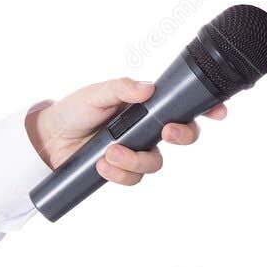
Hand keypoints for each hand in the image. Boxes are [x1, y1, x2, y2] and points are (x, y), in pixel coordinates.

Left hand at [24, 77, 226, 180]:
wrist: (50, 138)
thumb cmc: (75, 110)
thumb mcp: (95, 94)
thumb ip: (120, 89)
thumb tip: (147, 88)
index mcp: (148, 106)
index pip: (184, 106)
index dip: (207, 109)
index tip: (217, 112)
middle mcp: (148, 129)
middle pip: (183, 136)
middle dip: (182, 136)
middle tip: (167, 133)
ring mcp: (136, 151)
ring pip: (156, 163)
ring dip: (135, 159)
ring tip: (110, 152)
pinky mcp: (122, 170)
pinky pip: (133, 179)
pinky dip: (119, 173)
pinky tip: (101, 165)